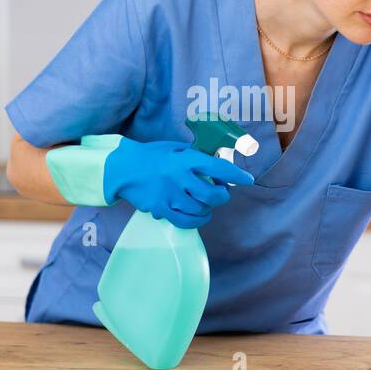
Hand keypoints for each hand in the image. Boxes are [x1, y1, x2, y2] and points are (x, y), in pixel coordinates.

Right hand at [103, 138, 254, 228]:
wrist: (123, 168)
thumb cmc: (152, 156)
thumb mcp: (175, 148)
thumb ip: (195, 156)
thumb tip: (219, 164)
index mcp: (185, 159)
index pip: (218, 168)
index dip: (236, 175)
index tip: (247, 180)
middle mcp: (179, 177)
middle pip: (212, 195)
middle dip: (222, 196)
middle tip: (221, 193)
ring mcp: (170, 195)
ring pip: (201, 209)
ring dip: (208, 208)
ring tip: (205, 203)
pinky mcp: (161, 208)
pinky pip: (185, 221)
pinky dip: (196, 220)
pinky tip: (198, 215)